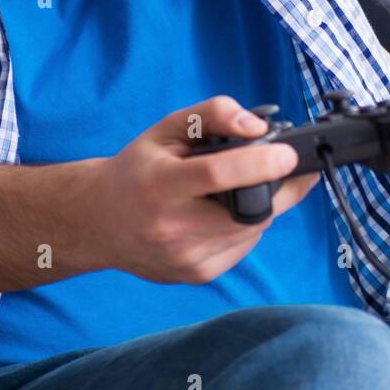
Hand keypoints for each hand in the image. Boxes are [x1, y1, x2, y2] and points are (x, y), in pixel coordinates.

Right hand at [100, 94, 320, 284]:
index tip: (289, 153)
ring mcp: (187, 258)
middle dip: (275, 185)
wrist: (100, 222)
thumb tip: (258, 128)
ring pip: (254, 229)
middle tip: (282, 163)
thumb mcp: (166, 128)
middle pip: (248, 209)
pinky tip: (226, 211)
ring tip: (243, 184)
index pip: (217, 175)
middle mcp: (172, 228)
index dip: (260, 164)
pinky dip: (247, 226)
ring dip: (262, 204)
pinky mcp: (198, 275)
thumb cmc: (137, 170)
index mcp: (160, 185)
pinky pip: (244, 246)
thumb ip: (212, 114)